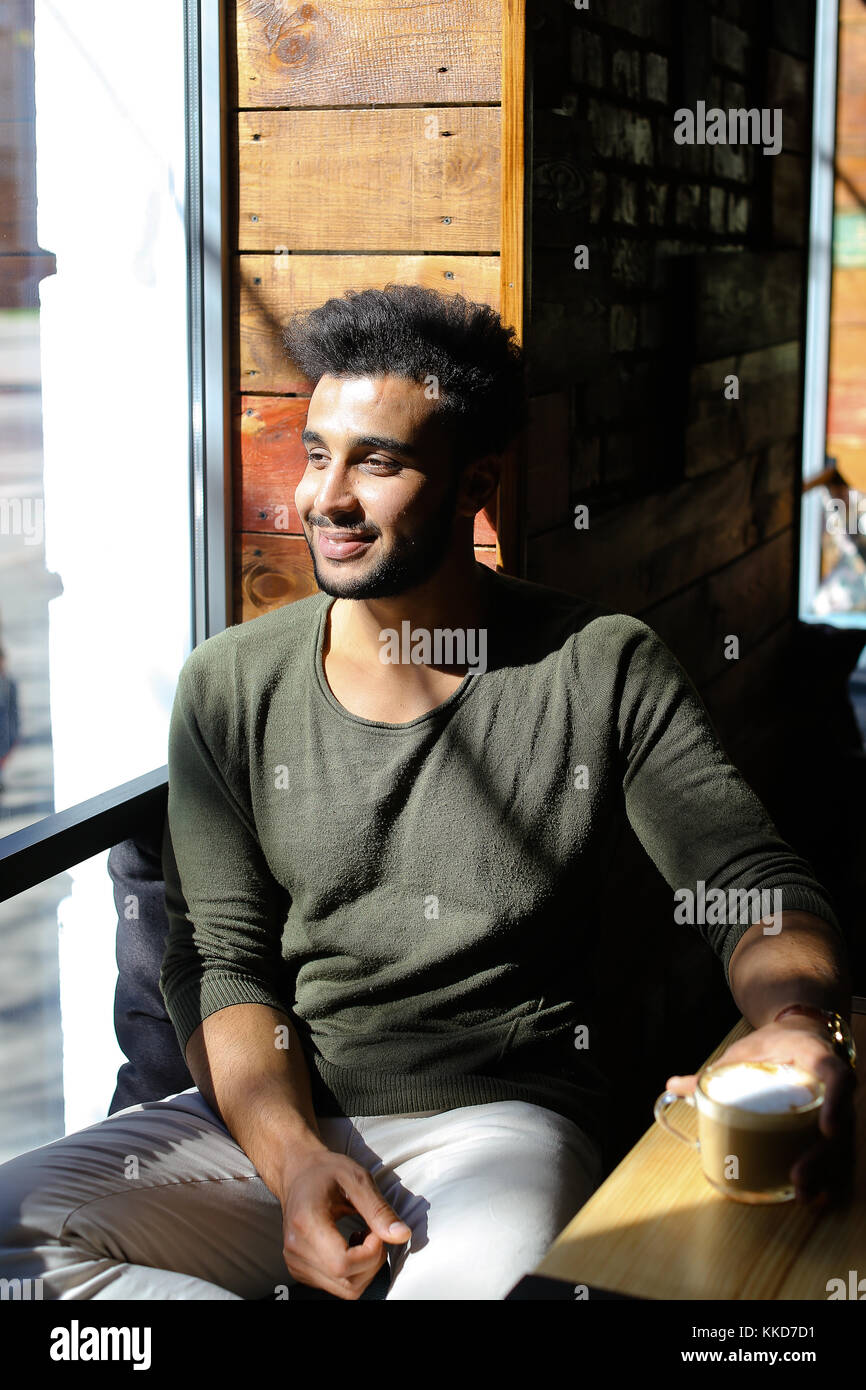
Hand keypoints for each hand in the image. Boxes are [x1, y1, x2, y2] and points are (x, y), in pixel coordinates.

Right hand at [279, 1149, 410, 1298]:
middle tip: (373, 1231)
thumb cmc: (327, 1171)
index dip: (370, 1254)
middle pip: (348, 1282)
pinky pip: (336, 1286)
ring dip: (364, 1268)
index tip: (375, 1230)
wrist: (297, 1173)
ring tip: (361, 1237)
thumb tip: (402, 1235)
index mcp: (307, 1223)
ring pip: (345, 1289)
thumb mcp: (357, 1179)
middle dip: (373, 1261)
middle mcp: (296, 1249)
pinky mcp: (299, 1270)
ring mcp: (295, 1262)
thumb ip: (379, 1210)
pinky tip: (349, 1246)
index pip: (342, 1264)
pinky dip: (352, 1272)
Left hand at [665, 1017, 855, 1206]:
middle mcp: (834, 1086)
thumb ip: (714, 1071)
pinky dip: (829, 1175)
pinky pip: (838, 1151)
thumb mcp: (745, 1051)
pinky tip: (817, 1197)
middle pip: (842, 1123)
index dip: (837, 1102)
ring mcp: (837, 1107)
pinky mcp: (834, 1124)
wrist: (798, 1035)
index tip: (826, 1130)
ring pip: (842, 1143)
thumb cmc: (772, 1045)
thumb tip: (672, 1085)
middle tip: (797, 1176)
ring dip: (824, 1172)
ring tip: (803, 1195)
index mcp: (816, 1058)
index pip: (837, 1076)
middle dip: (820, 1156)